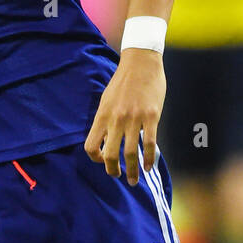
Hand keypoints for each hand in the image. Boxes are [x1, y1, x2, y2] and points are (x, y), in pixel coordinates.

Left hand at [84, 50, 165, 184]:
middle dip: (113, 170)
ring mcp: (134, 118)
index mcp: (102, 115)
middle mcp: (116, 119)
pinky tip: (149, 166)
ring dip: (133, 171)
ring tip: (135, 181)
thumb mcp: (107, 100)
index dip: (95, 158)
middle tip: (118, 177)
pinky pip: (149, 143)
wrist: (141, 62)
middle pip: (110, 154)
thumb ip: (105, 120)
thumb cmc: (123, 82)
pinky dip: (149, 159)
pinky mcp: (151, 116)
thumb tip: (106, 141)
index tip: (103, 161)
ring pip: (130, 153)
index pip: (91, 145)